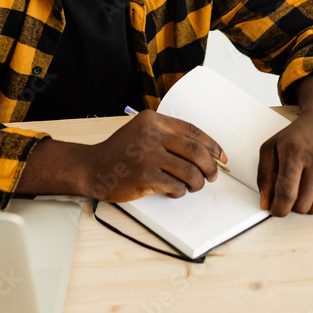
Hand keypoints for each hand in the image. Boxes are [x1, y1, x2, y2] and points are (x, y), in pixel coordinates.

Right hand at [85, 109, 226, 201]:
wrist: (92, 167)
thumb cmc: (119, 152)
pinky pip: (176, 186)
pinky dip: (180, 192)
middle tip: (212, 175)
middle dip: (210, 166)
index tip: (221, 156)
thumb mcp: (141, 132)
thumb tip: (204, 152)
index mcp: (153, 120)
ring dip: (197, 182)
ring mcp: (148, 156)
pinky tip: (174, 191)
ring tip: (193, 186)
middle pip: (196, 151)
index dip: (211, 145)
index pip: (192, 131)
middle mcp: (151, 135)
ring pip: (190, 171)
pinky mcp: (145, 176)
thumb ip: (167, 136)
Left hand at [257, 72, 312, 215]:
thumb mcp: (271, 148)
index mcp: (295, 152)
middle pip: (300, 206)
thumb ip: (264, 176)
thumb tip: (266, 205)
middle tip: (291, 188)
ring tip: (306, 182)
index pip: (286, 193)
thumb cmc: (297, 137)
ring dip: (306, 203)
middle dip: (291, 203)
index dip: (278, 208)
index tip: (275, 210)